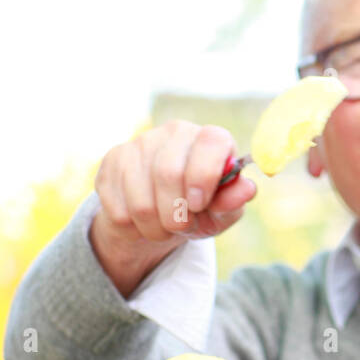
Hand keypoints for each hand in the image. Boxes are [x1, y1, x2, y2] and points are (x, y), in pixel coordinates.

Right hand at [90, 120, 257, 296]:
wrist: (160, 215)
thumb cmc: (200, 209)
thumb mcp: (222, 212)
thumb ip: (233, 201)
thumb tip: (247, 189)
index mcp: (210, 138)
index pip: (211, 142)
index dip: (204, 177)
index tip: (199, 205)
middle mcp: (176, 132)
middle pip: (168, 172)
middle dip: (176, 214)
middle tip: (182, 226)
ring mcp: (140, 143)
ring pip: (141, 199)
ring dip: (155, 227)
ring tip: (164, 228)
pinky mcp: (112, 160)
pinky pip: (118, 208)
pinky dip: (133, 227)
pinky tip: (141, 221)